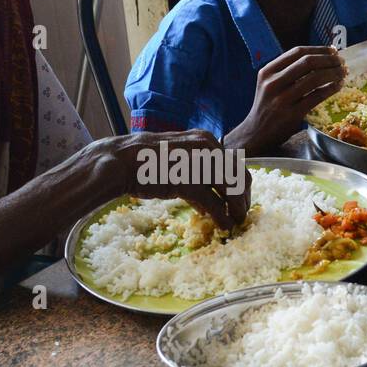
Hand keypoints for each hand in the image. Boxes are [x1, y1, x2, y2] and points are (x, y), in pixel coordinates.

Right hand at [103, 130, 250, 229]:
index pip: (234, 164)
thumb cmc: (147, 160)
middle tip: (242, 214)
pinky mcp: (189, 182)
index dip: (240, 185)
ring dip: (237, 209)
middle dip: (243, 198)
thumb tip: (211, 197)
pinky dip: (223, 217)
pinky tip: (225, 226)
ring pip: (231, 190)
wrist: (123, 161)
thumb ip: (199, 171)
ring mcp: (199, 164)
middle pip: (238, 176)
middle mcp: (208, 148)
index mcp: (207, 140)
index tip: (239, 201)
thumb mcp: (180, 158)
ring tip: (236, 222)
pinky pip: (214, 203)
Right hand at [225, 46, 347, 154]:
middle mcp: (273, 82)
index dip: (318, 49)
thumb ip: (287, 72)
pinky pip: (317, 96)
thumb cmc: (268, 107)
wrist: (256, 133)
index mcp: (268, 71)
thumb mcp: (269, 84)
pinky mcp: (292, 114)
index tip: (333, 51)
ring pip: (314, 78)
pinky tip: (338, 86)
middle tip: (341, 62)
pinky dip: (331, 89)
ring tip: (343, 73)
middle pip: (307, 62)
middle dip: (329, 59)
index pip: (297, 51)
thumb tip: (319, 59)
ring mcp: (282, 99)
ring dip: (333, 73)